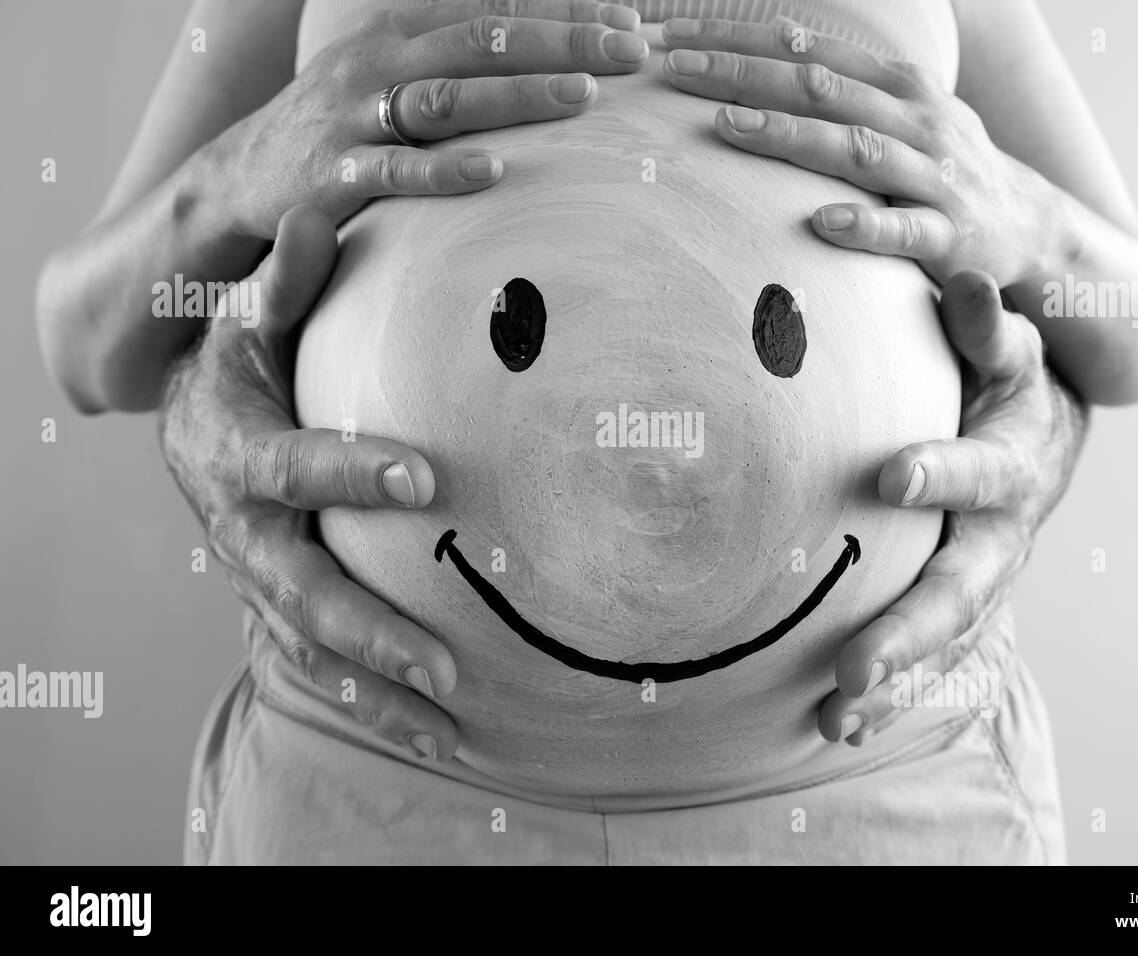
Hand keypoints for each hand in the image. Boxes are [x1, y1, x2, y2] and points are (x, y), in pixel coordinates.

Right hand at [160, 206, 458, 760]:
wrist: (197, 430)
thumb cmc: (241, 363)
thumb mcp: (251, 317)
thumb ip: (288, 281)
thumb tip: (317, 213)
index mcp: (234, 450)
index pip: (292, 466)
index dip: (349, 472)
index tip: (424, 477)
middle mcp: (241, 529)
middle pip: (302, 591)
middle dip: (373, 633)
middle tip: (446, 666)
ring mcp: (258, 581)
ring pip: (313, 651)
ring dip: (379, 695)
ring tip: (452, 728)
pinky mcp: (279, 610)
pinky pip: (324, 670)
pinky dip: (375, 708)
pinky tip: (439, 740)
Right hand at [214, 0, 647, 237]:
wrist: (245, 172)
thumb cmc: (343, 121)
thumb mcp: (392, 70)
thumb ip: (457, 57)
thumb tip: (542, 49)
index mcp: (399, 29)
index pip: (491, 6)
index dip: (561, 9)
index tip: (628, 18)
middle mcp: (379, 62)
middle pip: (481, 41)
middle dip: (562, 41)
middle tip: (631, 51)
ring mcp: (356, 117)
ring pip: (447, 98)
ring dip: (520, 95)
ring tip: (585, 97)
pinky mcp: (336, 174)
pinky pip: (398, 172)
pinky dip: (446, 171)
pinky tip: (496, 171)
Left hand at [660, 17, 1061, 285]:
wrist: (1029, 223)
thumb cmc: (939, 164)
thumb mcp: (895, 110)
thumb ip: (837, 87)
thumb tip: (762, 53)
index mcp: (894, 82)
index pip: (805, 49)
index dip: (737, 38)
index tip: (671, 34)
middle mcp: (915, 117)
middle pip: (818, 88)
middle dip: (741, 74)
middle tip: (673, 70)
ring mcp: (933, 174)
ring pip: (854, 149)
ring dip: (789, 136)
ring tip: (727, 127)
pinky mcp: (949, 233)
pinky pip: (903, 228)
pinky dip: (863, 225)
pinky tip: (820, 224)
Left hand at [817, 272, 1088, 743]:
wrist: (1048, 438)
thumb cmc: (1008, 383)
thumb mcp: (1009, 353)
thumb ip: (987, 328)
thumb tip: (965, 281)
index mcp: (1012, 462)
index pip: (979, 469)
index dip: (942, 473)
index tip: (888, 479)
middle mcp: (1004, 533)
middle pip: (961, 588)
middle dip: (909, 631)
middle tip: (855, 669)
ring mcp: (987, 579)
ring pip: (944, 639)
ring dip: (895, 681)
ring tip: (838, 717)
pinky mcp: (969, 607)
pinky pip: (934, 659)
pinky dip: (894, 694)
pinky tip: (841, 727)